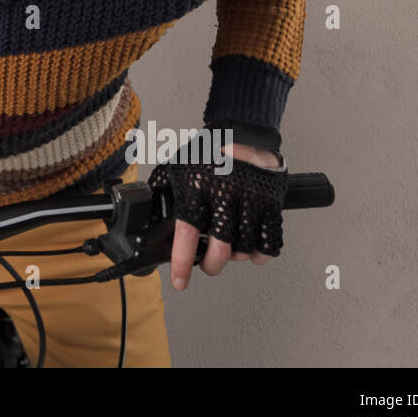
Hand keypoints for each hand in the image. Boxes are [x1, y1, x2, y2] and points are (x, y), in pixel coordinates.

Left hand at [161, 143, 284, 291]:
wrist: (241, 135)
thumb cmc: (206, 155)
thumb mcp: (176, 170)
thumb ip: (162, 194)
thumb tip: (146, 219)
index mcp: (197, 188)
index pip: (187, 233)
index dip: (182, 262)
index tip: (179, 281)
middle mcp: (224, 196)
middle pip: (220, 249)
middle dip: (210, 265)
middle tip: (206, 265)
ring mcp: (250, 200)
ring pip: (245, 249)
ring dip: (234, 257)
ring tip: (227, 250)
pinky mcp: (270, 204)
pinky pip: (269, 242)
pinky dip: (260, 253)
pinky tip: (251, 249)